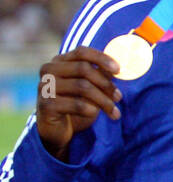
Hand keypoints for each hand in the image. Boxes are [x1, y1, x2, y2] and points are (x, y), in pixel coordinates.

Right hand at [35, 46, 122, 160]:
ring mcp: (45, 86)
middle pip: (84, 69)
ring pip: (82, 86)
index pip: (82, 52)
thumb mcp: (90, 88)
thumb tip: (116, 69)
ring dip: (103, 100)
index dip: (102, 58)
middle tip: (119, 97)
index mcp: (60, 62)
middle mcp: (49, 70)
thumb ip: (99, 76)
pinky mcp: (46, 104)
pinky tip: (94, 114)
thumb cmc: (75, 104)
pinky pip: (76, 104)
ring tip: (113, 111)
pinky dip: (91, 109)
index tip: (118, 70)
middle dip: (106, 84)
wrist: (57, 129)